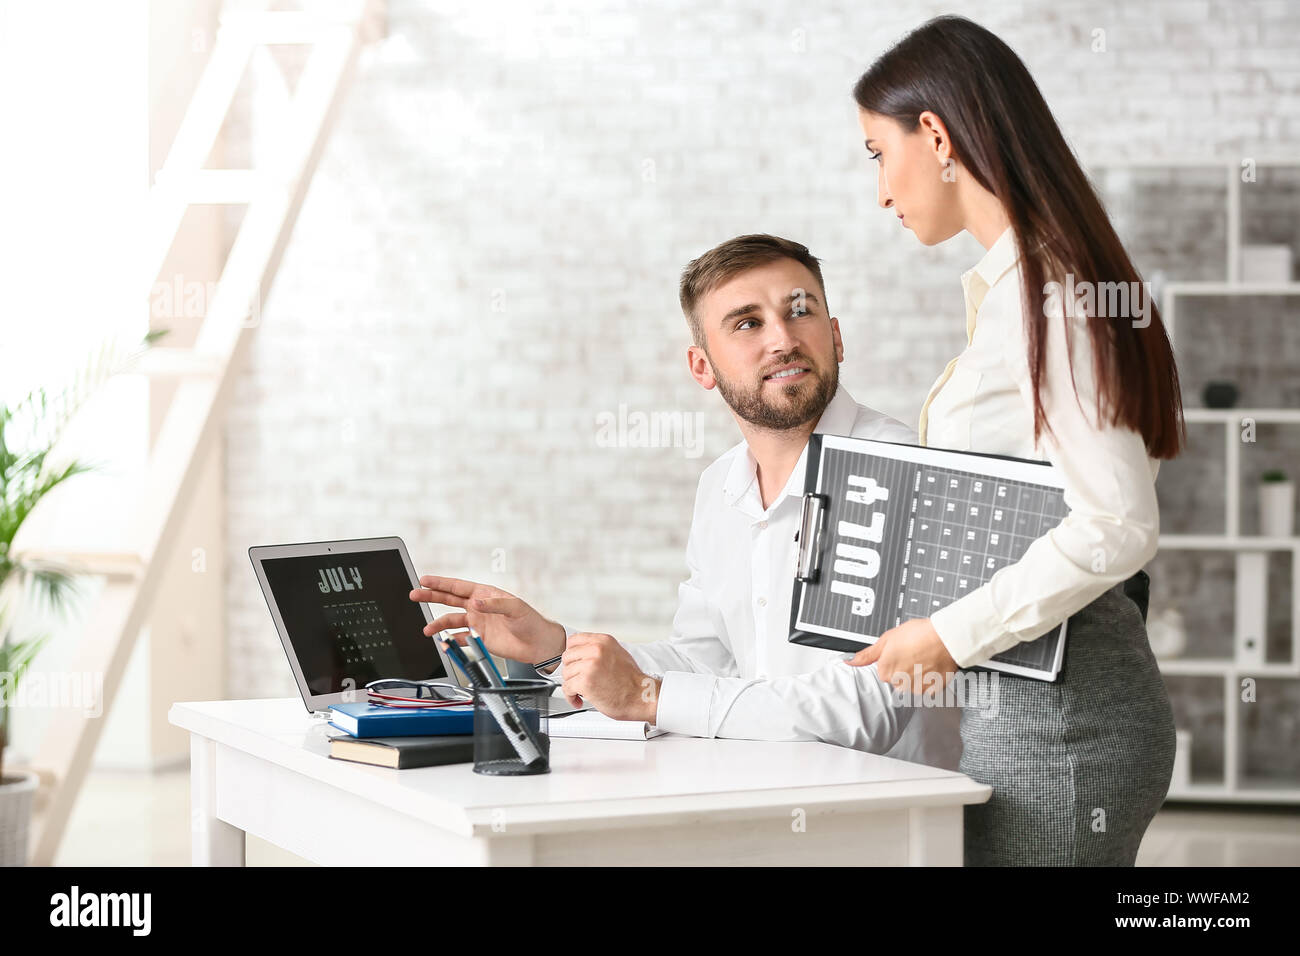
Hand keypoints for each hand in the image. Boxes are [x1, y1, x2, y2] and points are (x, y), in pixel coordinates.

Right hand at [409, 576, 565, 665]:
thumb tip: (476, 602)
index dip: (440, 582)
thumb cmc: (531, 621)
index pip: (458, 587)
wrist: (538, 644)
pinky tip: (443, 643)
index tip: (424, 579)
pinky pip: (459, 639)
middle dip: (431, 596)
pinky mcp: (478, 639)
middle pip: (448, 600)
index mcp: (485, 594)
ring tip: (428, 630)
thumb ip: (495, 604)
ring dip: (438, 624)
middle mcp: (478, 607)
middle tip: (414, 595)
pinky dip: (450, 641)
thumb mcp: (515, 608)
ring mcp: (477, 623)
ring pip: (451, 621)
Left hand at [559, 633, 659, 721]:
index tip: (573, 662)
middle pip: (567, 657)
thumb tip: (583, 653)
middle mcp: (596, 650)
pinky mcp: (585, 682)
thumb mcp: (617, 653)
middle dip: (571, 670)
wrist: (641, 696)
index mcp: (603, 641)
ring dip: (571, 685)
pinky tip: (578, 699)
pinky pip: (567, 688)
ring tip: (581, 691)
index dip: (572, 653)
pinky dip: (570, 696)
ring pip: (566, 673)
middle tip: (577, 679)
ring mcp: (590, 665)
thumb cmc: (632, 680)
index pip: (574, 640)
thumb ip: (599, 650)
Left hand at [845, 617, 958, 692]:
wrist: (946, 637)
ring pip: (912, 685)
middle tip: (913, 654)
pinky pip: (927, 688)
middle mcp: (899, 683)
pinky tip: (932, 666)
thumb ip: (867, 654)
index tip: (901, 652)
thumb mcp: (887, 638)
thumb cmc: (919, 634)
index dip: (892, 660)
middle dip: (903, 669)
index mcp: (886, 671)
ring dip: (916, 676)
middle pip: (897, 679)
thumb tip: (849, 661)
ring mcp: (917, 688)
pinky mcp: (933, 690)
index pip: (884, 671)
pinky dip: (930, 680)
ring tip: (924, 659)